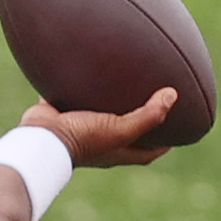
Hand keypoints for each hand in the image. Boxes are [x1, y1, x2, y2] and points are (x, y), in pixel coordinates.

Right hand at [21, 89, 176, 168]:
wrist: (41, 137)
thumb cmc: (82, 138)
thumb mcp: (120, 128)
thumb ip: (147, 115)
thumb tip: (172, 95)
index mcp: (118, 151)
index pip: (149, 151)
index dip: (165, 143)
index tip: (179, 130)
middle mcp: (101, 141)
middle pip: (127, 132)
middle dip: (140, 121)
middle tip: (153, 102)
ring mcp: (81, 127)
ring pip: (100, 112)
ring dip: (109, 101)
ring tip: (121, 81)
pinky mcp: (63, 112)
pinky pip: (73, 97)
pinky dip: (80, 86)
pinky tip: (87, 68)